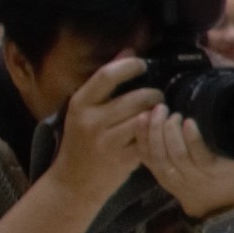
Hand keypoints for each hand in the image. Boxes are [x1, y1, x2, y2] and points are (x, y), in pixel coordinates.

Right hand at [43, 58, 166, 209]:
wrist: (73, 181)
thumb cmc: (81, 141)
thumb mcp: (84, 110)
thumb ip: (105, 82)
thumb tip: (129, 50)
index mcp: (80, 103)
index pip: (107, 75)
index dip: (130, 66)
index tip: (143, 65)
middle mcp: (91, 120)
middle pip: (135, 97)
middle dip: (153, 94)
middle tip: (158, 96)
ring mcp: (107, 141)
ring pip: (145, 118)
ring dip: (159, 113)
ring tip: (160, 112)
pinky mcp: (123, 159)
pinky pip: (149, 139)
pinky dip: (157, 133)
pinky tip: (158, 132)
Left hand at [134, 100, 233, 218]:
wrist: (215, 203)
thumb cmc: (229, 173)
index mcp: (214, 171)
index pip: (201, 156)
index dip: (193, 139)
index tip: (190, 120)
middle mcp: (191, 176)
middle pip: (176, 155)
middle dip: (170, 130)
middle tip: (171, 112)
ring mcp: (172, 178)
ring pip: (159, 156)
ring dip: (154, 131)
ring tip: (157, 111)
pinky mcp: (159, 175)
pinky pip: (146, 157)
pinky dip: (141, 138)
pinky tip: (141, 119)